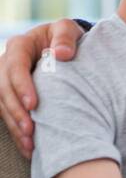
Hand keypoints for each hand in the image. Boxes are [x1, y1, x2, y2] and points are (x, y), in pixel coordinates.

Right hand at [1, 18, 84, 158]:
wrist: (63, 46)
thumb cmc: (66, 38)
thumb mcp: (68, 30)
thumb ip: (66, 37)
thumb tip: (62, 54)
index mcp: (20, 45)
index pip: (15, 66)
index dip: (21, 86)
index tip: (33, 104)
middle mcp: (7, 62)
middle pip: (3, 89)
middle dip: (15, 111)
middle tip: (30, 130)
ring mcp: (5, 80)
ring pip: (2, 105)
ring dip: (14, 125)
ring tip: (30, 144)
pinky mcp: (10, 95)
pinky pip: (7, 114)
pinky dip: (16, 131)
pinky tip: (28, 148)